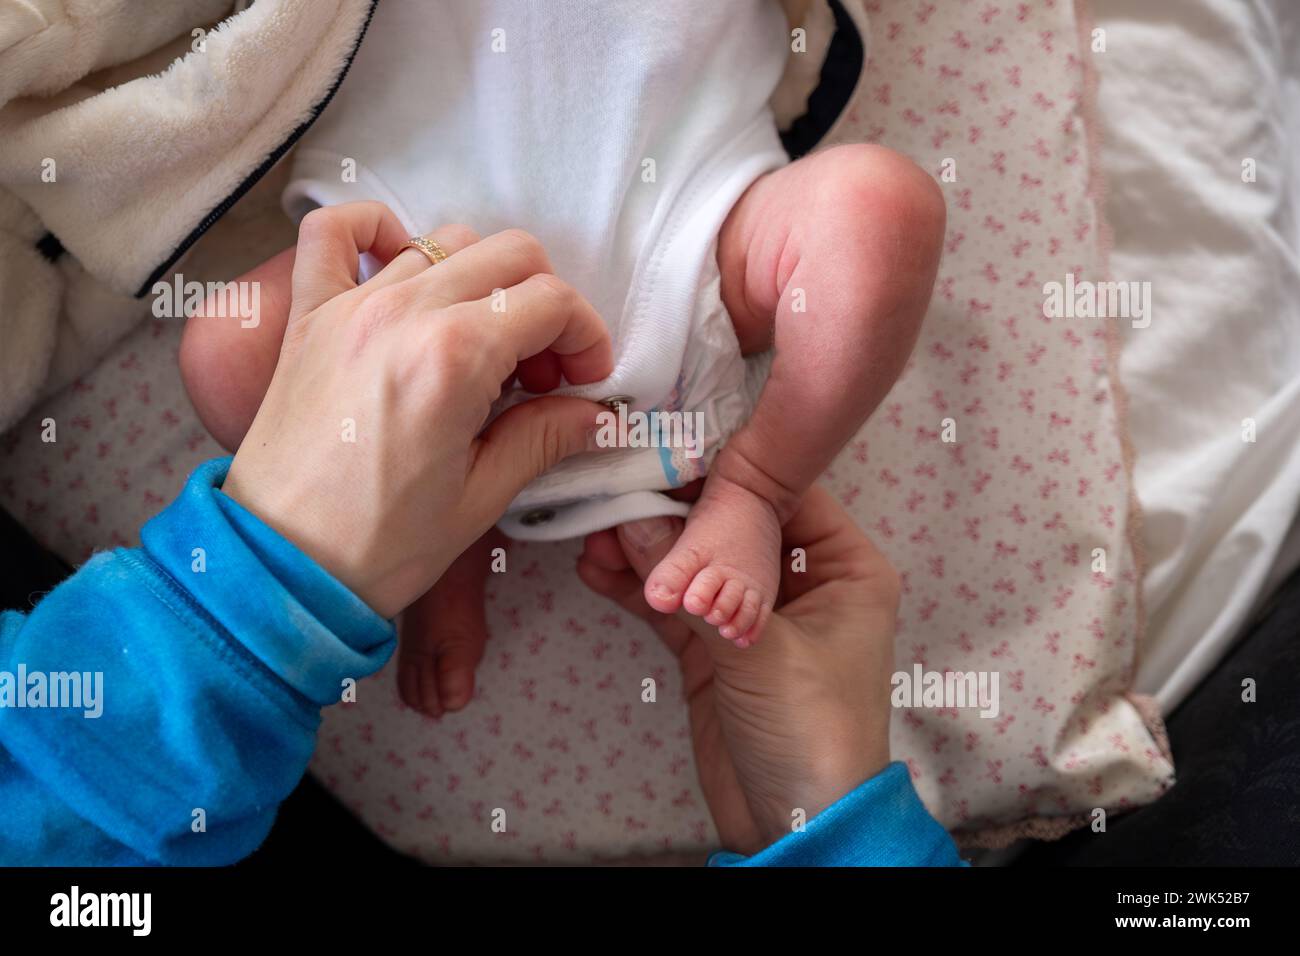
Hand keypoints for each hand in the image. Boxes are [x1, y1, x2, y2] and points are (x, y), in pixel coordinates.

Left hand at [223, 202, 613, 617]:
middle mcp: (403, 312)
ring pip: (445, 240)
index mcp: (454, 357)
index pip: (551, 301)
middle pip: (510, 255)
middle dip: (546, 305)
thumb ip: (544, 438)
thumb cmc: (377, 545)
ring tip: (483, 344)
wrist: (278, 566)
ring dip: (483, 282)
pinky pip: (334, 232)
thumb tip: (594, 414)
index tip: (586, 379)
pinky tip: (402, 268)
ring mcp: (350, 306)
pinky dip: (375, 230)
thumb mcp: (480, 499)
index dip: (586, 335)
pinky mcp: (309, 315)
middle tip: (543, 371)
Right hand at [577, 485, 897, 853]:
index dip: (725, 473)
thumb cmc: (815, 733)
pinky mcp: (715, 649)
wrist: (799, 827)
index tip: (668, 450)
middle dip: (672, 511)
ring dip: (645, 550)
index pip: (783, 494)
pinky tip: (597, 568)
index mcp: (844, 566)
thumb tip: (636, 522)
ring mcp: (753, 616)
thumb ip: (697, 586)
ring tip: (593, 532)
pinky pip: (673, 604)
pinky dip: (637, 588)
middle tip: (615, 489)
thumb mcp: (762, 652)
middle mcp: (801, 581)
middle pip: (730, 525)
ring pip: (695, 564)